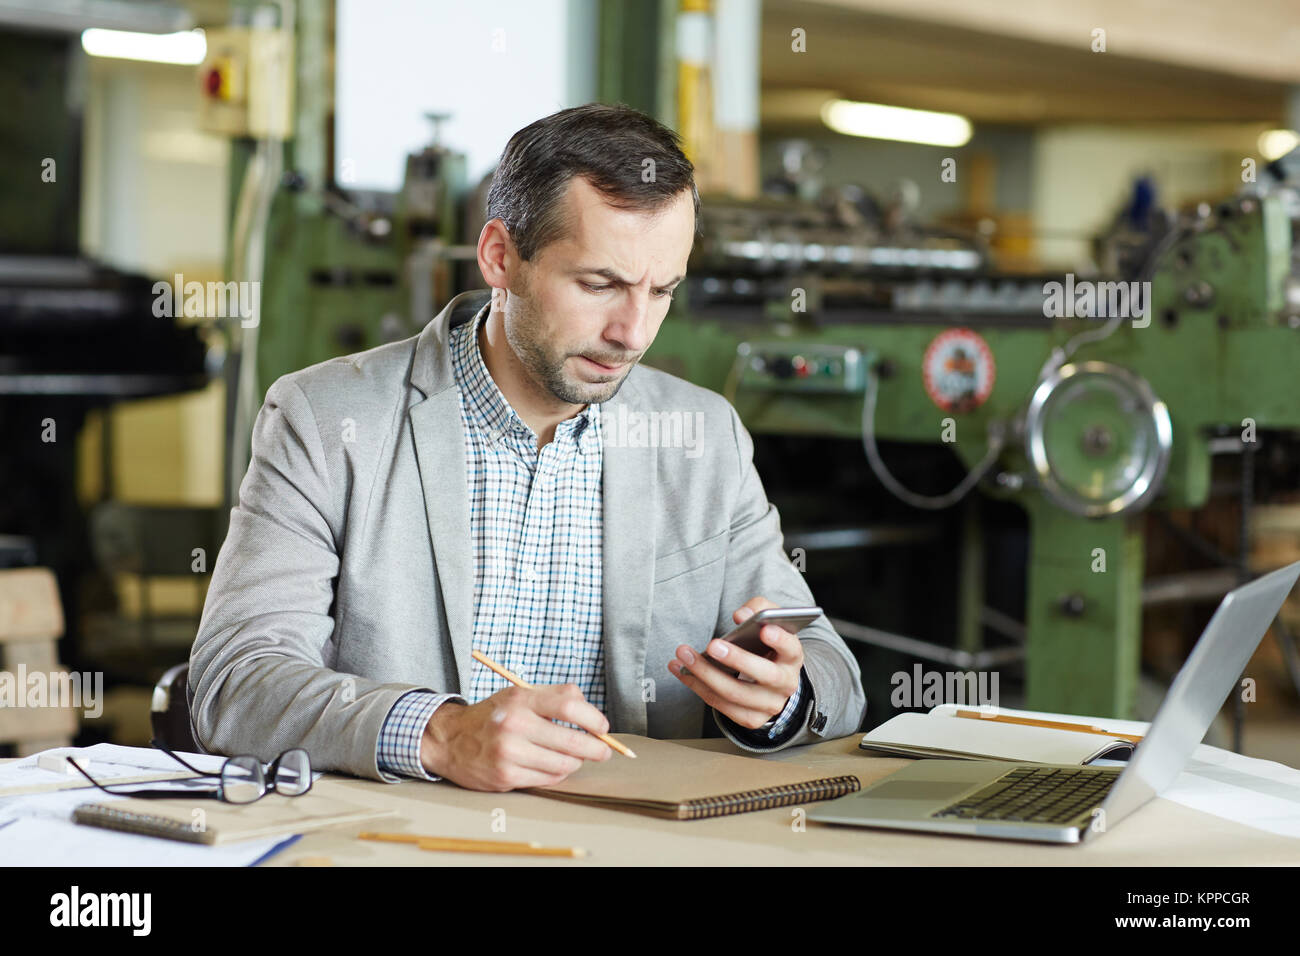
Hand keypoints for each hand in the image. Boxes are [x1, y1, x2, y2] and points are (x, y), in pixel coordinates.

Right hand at [419, 683, 611, 790]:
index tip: (602, 727)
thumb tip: (593, 715)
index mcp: (520, 699)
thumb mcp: (519, 695)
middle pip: (572, 741)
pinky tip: (553, 766)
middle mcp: (514, 725)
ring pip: (563, 764)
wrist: (450, 739)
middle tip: (604, 751)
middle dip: (597, 748)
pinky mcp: (505, 776)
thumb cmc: (493, 716)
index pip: (569, 705)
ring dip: (576, 762)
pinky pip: (547, 779)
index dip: (594, 719)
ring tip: (573, 757)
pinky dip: (557, 773)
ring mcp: (509, 753)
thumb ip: (555, 697)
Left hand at [669, 596, 803, 730]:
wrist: (770, 681)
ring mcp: (769, 704)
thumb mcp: (768, 622)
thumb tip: (741, 616)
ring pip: (736, 693)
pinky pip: (721, 705)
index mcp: (792, 657)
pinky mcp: (751, 718)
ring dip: (706, 674)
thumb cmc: (766, 646)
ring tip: (684, 656)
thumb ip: (758, 609)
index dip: (780, 640)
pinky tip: (681, 671)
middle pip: (764, 675)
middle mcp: (785, 684)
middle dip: (737, 660)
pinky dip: (698, 687)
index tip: (764, 629)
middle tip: (712, 644)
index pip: (791, 648)